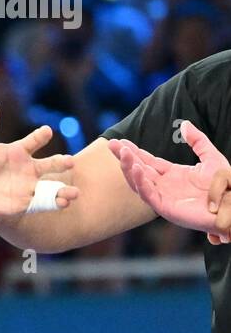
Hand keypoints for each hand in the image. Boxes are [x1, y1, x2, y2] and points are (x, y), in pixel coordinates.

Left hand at [0, 102, 78, 227]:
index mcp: (18, 152)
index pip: (33, 141)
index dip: (39, 136)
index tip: (46, 131)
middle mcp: (29, 169)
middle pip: (51, 164)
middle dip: (61, 163)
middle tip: (70, 161)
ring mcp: (29, 187)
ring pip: (53, 187)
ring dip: (64, 190)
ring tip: (74, 194)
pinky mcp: (25, 204)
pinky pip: (42, 205)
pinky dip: (54, 204)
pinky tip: (63, 204)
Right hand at [108, 121, 230, 239]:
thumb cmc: (226, 186)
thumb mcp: (212, 158)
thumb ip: (198, 141)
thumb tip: (184, 124)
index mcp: (172, 175)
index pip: (147, 161)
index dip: (134, 151)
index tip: (120, 141)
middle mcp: (164, 186)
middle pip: (138, 169)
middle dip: (124, 157)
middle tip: (112, 144)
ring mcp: (163, 197)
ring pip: (139, 182)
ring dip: (129, 168)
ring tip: (123, 154)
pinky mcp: (165, 208)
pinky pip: (148, 194)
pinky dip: (140, 182)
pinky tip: (136, 169)